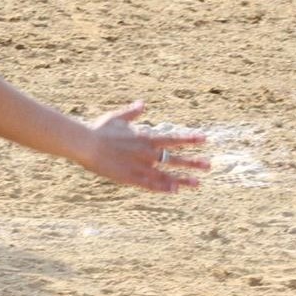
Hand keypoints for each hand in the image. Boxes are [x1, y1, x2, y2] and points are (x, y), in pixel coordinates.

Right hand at [74, 101, 208, 192]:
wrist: (86, 144)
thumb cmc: (100, 130)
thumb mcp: (117, 117)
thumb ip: (132, 112)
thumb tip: (143, 104)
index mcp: (145, 137)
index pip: (173, 138)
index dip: (190, 139)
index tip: (204, 140)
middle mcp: (147, 153)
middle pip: (174, 159)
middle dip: (193, 162)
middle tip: (208, 165)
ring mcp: (140, 167)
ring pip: (166, 175)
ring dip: (183, 179)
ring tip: (198, 183)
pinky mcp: (130, 178)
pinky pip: (151, 185)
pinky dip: (163, 188)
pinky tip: (175, 191)